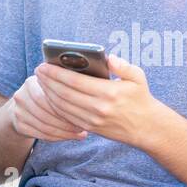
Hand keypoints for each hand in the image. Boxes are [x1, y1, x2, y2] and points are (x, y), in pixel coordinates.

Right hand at [8, 74, 87, 141]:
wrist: (22, 108)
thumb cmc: (46, 96)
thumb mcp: (51, 86)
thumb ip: (66, 86)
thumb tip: (92, 90)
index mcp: (32, 82)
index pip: (49, 96)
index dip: (67, 106)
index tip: (85, 112)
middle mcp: (21, 95)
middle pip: (46, 112)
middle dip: (67, 122)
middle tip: (84, 126)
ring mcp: (18, 111)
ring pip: (45, 126)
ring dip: (65, 132)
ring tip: (80, 133)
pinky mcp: (19, 126)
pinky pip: (41, 134)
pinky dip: (58, 137)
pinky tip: (69, 137)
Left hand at [35, 55, 161, 147]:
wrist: (147, 127)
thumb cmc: (141, 98)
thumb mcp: (138, 77)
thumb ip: (122, 65)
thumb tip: (108, 58)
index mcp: (109, 92)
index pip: (75, 81)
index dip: (56, 73)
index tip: (45, 65)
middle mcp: (99, 108)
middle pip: (65, 94)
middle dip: (48, 82)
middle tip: (38, 71)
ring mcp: (93, 120)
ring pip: (63, 106)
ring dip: (49, 94)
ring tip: (41, 82)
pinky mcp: (91, 128)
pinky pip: (68, 117)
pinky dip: (56, 107)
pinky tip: (50, 97)